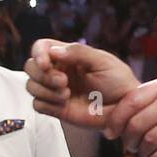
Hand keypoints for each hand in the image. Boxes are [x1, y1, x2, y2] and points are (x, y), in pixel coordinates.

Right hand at [24, 40, 138, 128]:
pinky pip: (37, 105)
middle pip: (31, 67)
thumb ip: (79, 52)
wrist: (126, 108)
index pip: (41, 47)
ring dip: (45, 90)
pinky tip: (64, 104)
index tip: (46, 64)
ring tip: (67, 95)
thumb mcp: (102, 61)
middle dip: (43, 75)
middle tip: (64, 82)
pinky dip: (46, 104)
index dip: (38, 54)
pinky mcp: (56, 109)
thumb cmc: (118, 81)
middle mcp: (58, 71)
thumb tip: (53, 51)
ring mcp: (56, 90)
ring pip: (31, 86)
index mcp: (68, 56)